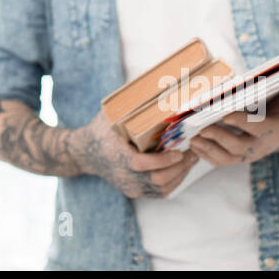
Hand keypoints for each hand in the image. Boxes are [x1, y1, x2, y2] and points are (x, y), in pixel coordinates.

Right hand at [72, 110, 199, 198]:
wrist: (85, 153)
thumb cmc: (101, 130)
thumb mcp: (110, 116)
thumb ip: (129, 106)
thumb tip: (153, 86)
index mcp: (116, 155)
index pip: (140, 164)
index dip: (162, 161)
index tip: (178, 152)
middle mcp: (123, 174)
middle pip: (156, 179)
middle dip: (179, 167)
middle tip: (193, 153)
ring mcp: (129, 186)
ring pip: (161, 188)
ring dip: (180, 175)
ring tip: (192, 159)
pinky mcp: (134, 191)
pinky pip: (158, 192)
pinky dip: (174, 182)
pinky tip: (181, 169)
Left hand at [189, 85, 278, 166]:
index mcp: (274, 131)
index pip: (257, 129)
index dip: (242, 122)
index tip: (226, 115)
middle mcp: (260, 146)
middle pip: (238, 147)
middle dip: (219, 138)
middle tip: (202, 128)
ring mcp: (248, 153)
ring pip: (226, 158)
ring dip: (208, 150)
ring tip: (193, 140)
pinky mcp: (237, 156)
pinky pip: (221, 160)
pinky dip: (206, 155)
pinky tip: (194, 145)